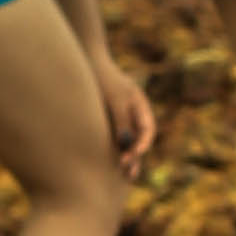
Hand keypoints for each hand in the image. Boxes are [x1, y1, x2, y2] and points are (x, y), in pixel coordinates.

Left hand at [92, 54, 157, 171]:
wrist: (88, 60)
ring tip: (123, 175)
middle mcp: (133, 113)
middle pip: (139, 139)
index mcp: (140, 106)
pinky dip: (114, 150)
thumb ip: (121, 120)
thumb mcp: (114, 99)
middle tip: (128, 173)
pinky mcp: (107, 120)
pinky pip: (114, 137)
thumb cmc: (103, 78)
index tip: (132, 155)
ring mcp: (121, 116)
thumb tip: (126, 144)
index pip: (147, 130)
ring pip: (127, 141)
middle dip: (135, 157)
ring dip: (126, 157)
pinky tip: (107, 163)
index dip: (142, 145)